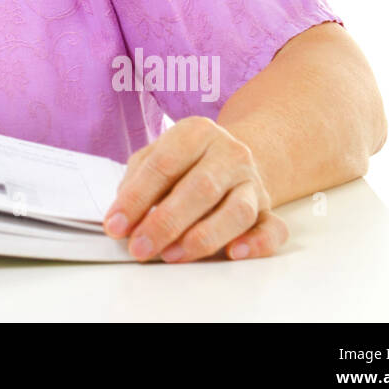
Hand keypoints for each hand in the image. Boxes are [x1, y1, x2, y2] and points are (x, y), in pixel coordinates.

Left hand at [102, 116, 287, 262]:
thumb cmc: (184, 161)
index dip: (136, 198)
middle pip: (200, 188)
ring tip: (172, 255)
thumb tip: (120, 219)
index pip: (164, 164)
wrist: (231, 156)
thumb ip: (136, 182)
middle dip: (165, 222)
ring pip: (236, 211)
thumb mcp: (155, 156)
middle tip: (139, 247)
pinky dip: (256, 244)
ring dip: (203, 237)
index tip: (115, 226)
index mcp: (196, 132)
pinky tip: (233, 253)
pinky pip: (273, 229)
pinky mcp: (270, 210)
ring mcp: (253, 182)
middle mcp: (230, 153)